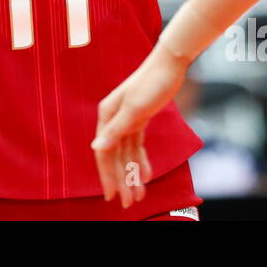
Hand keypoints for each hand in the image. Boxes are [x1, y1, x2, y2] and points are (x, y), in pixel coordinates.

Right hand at [91, 47, 189, 208]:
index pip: (104, 153)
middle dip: (121, 180)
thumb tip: (96, 147)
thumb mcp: (135, 109)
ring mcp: (126, 119)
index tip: (111, 196)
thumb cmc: (152, 83)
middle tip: (128, 202)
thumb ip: (116, 130)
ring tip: (139, 195)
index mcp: (107, 116)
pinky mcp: (139, 118)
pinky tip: (147, 175)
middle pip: (115, 156)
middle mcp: (113, 119)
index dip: (107, 175)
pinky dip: (141, 160)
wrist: (169, 64)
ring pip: (126, 153)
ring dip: (132, 174)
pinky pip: (136, 145)